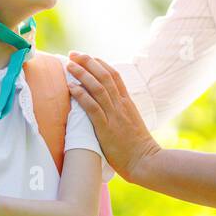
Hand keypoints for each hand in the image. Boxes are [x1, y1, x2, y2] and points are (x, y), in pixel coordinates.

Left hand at [66, 50, 161, 183]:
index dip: (100, 63)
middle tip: (74, 54)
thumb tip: (110, 106)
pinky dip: (81, 95)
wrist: (146, 161)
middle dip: (88, 62)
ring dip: (82, 74)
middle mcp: (121, 105)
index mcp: (128, 102)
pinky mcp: (107, 128)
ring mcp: (114, 115)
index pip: (114, 75)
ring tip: (69, 66)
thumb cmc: (137, 147)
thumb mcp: (131, 122)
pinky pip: (92, 107)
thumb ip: (121, 112)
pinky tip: (71, 87)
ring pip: (97, 88)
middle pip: (104, 76)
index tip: (88, 57)